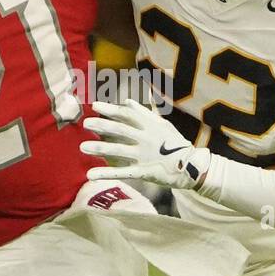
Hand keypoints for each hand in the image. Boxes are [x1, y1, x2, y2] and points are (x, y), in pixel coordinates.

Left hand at [81, 99, 209, 189]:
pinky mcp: (145, 171)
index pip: (127, 114)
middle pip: (120, 130)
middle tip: (85, 123)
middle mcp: (146, 138)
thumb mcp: (162, 124)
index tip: (95, 106)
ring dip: (99, 148)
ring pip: (118, 150)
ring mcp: (145, 155)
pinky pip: (122, 172)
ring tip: (82, 147)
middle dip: (102, 126)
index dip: (111, 110)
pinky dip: (106, 173)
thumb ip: (144, 113)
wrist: (192, 166)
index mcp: (150, 125)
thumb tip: (128, 101)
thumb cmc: (175, 143)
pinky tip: (90, 174)